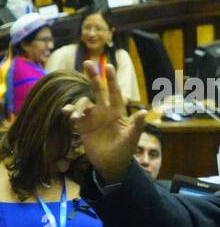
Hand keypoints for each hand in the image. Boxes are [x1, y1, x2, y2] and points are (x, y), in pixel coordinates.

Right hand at [67, 60, 144, 182]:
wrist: (111, 165)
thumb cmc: (124, 152)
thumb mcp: (132, 139)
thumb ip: (137, 125)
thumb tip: (144, 111)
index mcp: (117, 113)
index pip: (114, 93)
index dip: (111, 80)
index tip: (108, 66)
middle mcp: (104, 112)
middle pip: (97, 90)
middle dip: (93, 76)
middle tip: (87, 62)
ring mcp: (92, 118)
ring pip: (83, 103)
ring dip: (79, 105)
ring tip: (76, 116)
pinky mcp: (82, 126)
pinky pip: (74, 114)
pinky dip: (70, 112)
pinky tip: (68, 115)